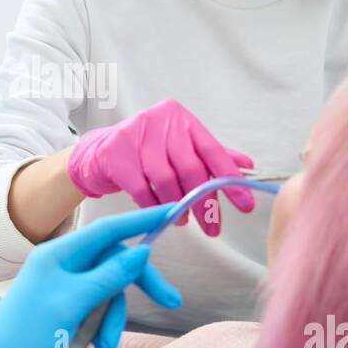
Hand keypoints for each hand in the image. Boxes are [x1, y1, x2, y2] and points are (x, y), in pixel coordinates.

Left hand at [0, 206, 180, 347]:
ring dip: (113, 317)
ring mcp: (63, 287)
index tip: (170, 211)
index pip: (108, 230)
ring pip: (107, 291)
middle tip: (171, 301)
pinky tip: (94, 346)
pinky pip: (95, 309)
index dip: (141, 221)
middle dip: (138, 284)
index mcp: (59, 253)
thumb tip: (140, 252)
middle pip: (114, 263)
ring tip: (105, 344)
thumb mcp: (73, 303)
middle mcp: (62, 265)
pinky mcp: (64, 309)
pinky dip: (100, 326)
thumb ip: (109, 277)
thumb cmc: (25, 334)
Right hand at [67, 98, 254, 236]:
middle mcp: (161, 121)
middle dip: (204, 202)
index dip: (231, 180)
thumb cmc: (146, 152)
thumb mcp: (181, 149)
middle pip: (190, 168)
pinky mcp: (115, 152)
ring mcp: (136, 134)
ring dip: (177, 206)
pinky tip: (158, 214)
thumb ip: (211, 157)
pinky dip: (152, 206)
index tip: (245, 205)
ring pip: (166, 179)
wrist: (100, 152)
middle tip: (212, 227)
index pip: (213, 151)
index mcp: (183, 120)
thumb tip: (247, 166)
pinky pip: (140, 187)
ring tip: (182, 220)